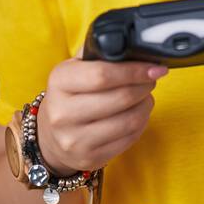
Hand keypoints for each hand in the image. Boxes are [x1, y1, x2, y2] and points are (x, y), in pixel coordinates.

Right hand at [35, 57, 165, 175]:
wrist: (50, 136)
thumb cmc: (71, 94)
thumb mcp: (75, 67)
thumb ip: (100, 52)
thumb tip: (134, 45)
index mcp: (59, 82)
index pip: (103, 74)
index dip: (134, 70)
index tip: (153, 67)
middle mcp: (62, 113)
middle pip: (121, 98)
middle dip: (144, 86)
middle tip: (151, 79)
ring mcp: (74, 139)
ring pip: (129, 120)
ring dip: (146, 105)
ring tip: (145, 96)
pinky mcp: (89, 157)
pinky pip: (129, 138)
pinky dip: (141, 123)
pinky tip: (138, 114)